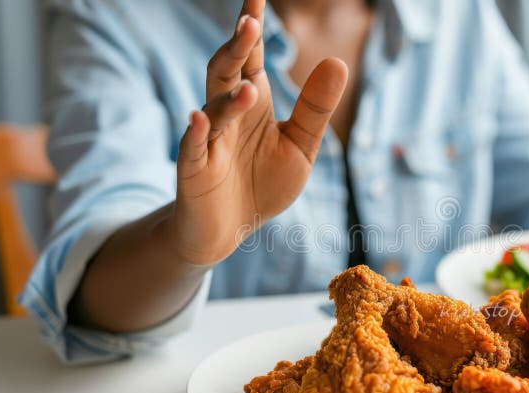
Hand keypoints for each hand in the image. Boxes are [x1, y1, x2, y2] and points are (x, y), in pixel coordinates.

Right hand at [169, 0, 347, 265]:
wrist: (229, 231)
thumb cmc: (262, 184)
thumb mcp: (300, 146)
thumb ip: (315, 108)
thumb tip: (336, 60)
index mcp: (252, 103)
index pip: (250, 58)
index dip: (251, 28)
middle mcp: (227, 115)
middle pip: (227, 73)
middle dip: (237, 49)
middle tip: (250, 24)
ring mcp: (208, 141)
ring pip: (214, 111)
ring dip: (229, 99)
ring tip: (250, 89)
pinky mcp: (194, 172)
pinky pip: (192, 149)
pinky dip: (194, 134)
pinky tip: (199, 119)